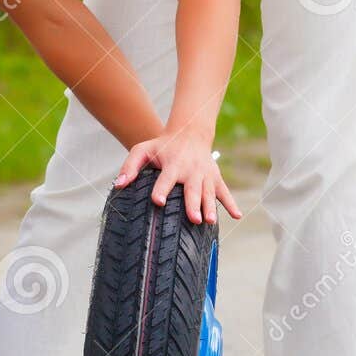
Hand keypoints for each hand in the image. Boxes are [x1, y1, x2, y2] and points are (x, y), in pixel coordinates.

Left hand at [115, 131, 241, 224]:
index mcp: (173, 164)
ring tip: (209, 222)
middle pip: (192, 189)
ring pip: (208, 193)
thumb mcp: (143, 150)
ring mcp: (205, 175)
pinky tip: (237, 215)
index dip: (162, 189)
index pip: (166, 179)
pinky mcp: (215, 178)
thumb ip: (130, 166)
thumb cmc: (162, 146)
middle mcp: (191, 170)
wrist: (189, 133)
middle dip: (193, 204)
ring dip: (210, 207)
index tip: (158, 202)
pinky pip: (224, 192)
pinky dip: (231, 204)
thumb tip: (118, 185)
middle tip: (193, 219)